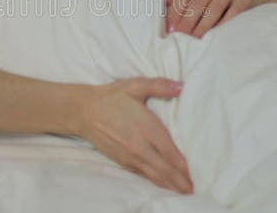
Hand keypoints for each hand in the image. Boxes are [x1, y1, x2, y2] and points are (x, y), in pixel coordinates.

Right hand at [75, 78, 193, 193]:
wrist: (83, 111)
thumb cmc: (111, 97)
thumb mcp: (135, 86)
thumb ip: (159, 86)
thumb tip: (181, 86)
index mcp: (146, 128)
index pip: (170, 152)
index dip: (182, 166)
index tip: (192, 174)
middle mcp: (139, 146)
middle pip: (163, 169)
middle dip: (178, 181)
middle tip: (191, 189)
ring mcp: (129, 156)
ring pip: (153, 175)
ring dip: (168, 184)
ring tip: (181, 190)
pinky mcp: (121, 160)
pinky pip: (141, 174)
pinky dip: (154, 181)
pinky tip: (160, 183)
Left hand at [165, 0, 266, 37]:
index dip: (175, 12)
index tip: (170, 29)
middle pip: (197, 3)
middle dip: (186, 22)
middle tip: (180, 37)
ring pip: (212, 10)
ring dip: (201, 28)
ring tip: (194, 40)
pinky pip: (230, 16)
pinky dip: (220, 27)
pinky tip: (212, 37)